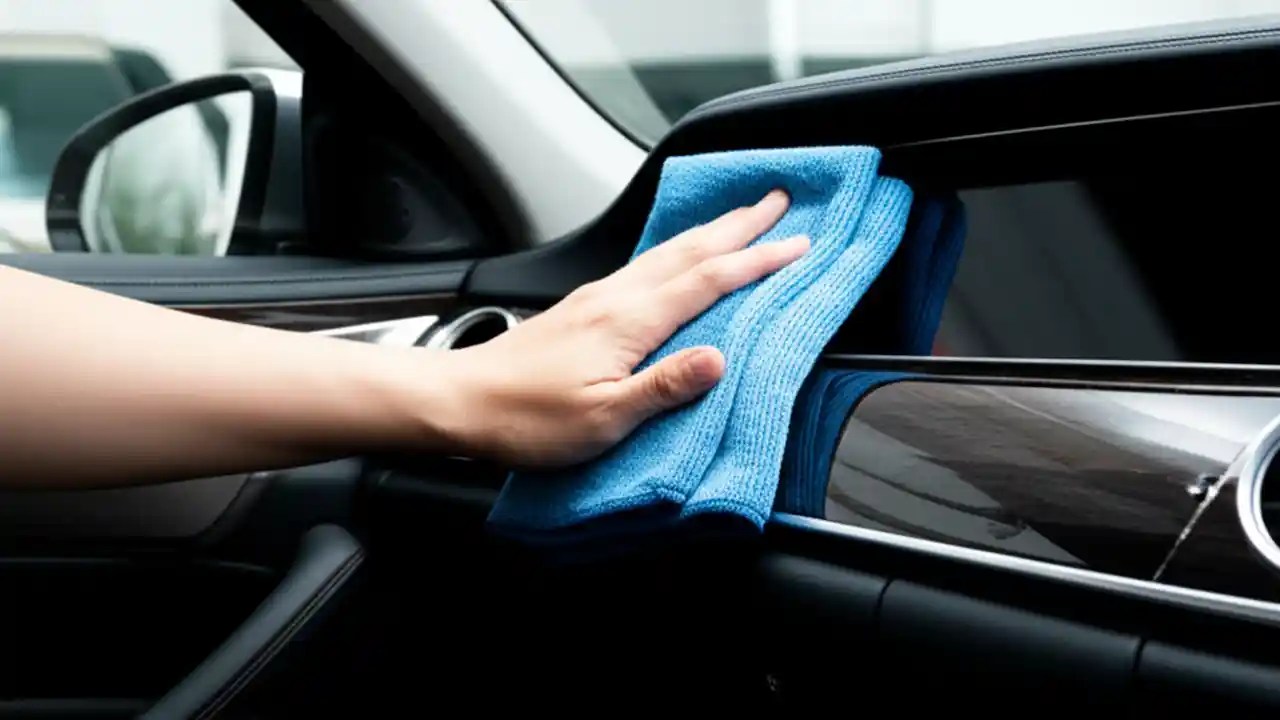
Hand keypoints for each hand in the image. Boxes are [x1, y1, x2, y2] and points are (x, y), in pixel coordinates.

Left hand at [439, 190, 806, 467]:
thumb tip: (719, 360)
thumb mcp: (603, 417)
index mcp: (628, 321)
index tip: (797, 242)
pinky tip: (676, 257)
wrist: (460, 401)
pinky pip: (644, 265)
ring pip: (666, 252)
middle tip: (777, 199)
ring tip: (739, 218)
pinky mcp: (583, 307)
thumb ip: (664, 387)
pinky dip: (677, 252)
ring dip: (710, 232)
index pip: (707, 280)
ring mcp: (597, 298)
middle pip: (689, 249)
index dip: (756, 260)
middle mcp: (615, 297)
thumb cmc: (527, 417)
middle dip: (739, 224)